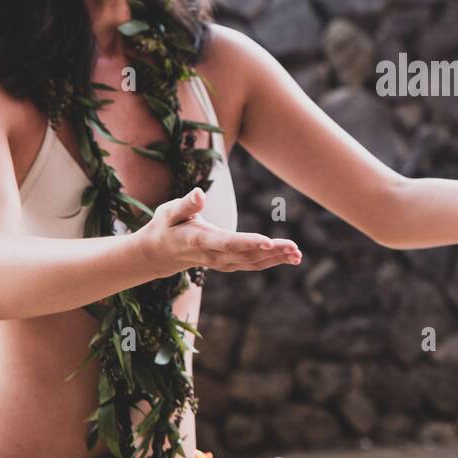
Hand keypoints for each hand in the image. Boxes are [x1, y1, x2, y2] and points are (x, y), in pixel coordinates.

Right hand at [136, 186, 301, 276]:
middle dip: (271, 252)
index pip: (226, 242)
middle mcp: (213, 255)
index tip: (267, 241)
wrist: (159, 254)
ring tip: (297, 253)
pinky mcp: (228, 263)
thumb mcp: (169, 212)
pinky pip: (252, 265)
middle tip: (294, 247)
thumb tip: (200, 192)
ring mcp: (221, 262)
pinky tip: (290, 257)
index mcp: (199, 240)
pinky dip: (272, 261)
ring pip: (252, 263)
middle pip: (246, 255)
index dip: (247, 242)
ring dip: (276, 258)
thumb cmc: (166, 227)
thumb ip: (186, 204)